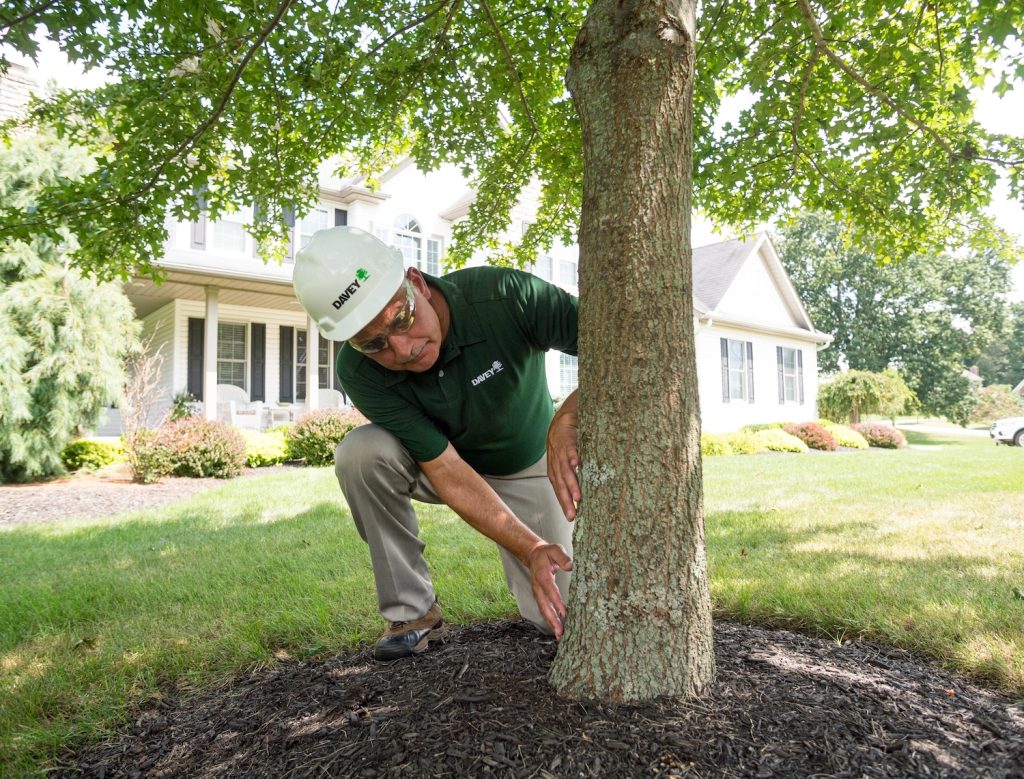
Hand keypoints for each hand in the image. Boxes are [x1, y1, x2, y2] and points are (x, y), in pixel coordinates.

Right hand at [527, 542, 572, 639]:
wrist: (533, 555)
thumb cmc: (547, 553)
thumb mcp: (555, 550)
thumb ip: (562, 557)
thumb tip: (571, 566)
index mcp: (542, 575)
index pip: (550, 591)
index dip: (557, 602)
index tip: (564, 613)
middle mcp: (538, 587)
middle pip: (544, 606)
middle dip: (552, 620)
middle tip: (560, 632)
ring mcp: (537, 593)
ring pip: (543, 611)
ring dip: (551, 623)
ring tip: (560, 636)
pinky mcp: (539, 597)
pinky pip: (544, 610)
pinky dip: (549, 620)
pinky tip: (557, 629)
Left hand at [547, 399, 580, 519]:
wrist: (563, 418)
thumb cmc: (567, 443)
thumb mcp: (566, 460)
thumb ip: (573, 475)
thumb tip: (583, 495)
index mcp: (555, 470)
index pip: (558, 489)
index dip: (564, 503)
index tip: (571, 517)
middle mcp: (555, 463)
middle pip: (560, 483)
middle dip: (566, 499)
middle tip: (573, 514)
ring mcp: (560, 451)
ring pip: (565, 469)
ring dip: (571, 483)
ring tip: (578, 496)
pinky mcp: (566, 438)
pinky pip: (570, 448)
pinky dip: (572, 456)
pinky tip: (577, 464)